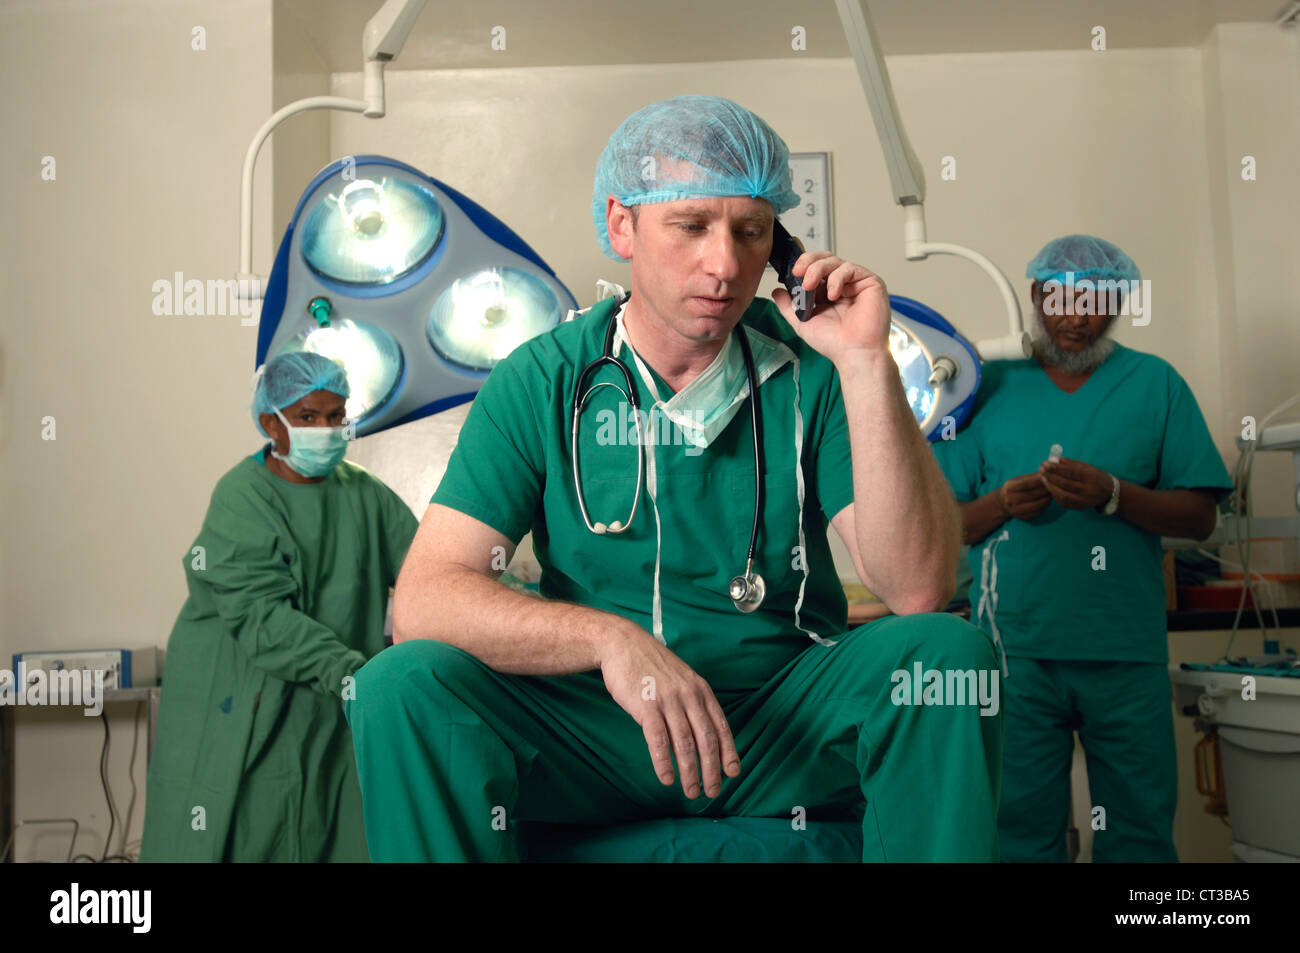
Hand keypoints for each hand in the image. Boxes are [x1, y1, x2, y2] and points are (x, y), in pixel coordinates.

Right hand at [599, 625, 739, 798]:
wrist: (623, 644)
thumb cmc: (651, 665)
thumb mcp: (681, 679)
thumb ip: (692, 703)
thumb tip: (700, 734)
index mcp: (701, 690)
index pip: (721, 726)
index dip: (729, 752)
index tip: (733, 773)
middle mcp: (689, 696)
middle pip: (706, 739)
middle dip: (712, 769)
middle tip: (712, 791)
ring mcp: (668, 701)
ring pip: (684, 744)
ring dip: (690, 772)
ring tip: (691, 791)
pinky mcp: (646, 706)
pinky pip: (658, 740)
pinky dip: (664, 762)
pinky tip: (667, 778)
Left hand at [770, 251, 891, 365]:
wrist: (853, 352)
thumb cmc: (834, 342)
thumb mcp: (802, 322)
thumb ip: (788, 306)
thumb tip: (776, 291)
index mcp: (827, 292)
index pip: (815, 268)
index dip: (803, 264)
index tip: (792, 270)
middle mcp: (842, 285)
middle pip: (825, 259)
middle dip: (808, 262)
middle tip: (798, 272)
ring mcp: (856, 283)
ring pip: (835, 261)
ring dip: (818, 270)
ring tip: (810, 286)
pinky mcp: (870, 282)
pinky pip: (850, 269)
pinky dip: (836, 278)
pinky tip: (832, 295)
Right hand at [999, 473, 1052, 519]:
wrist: (1002, 503)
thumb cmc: (1014, 488)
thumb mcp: (1018, 480)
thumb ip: (1031, 478)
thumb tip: (1047, 474)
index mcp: (1009, 487)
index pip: (1027, 484)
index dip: (1039, 480)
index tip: (1049, 477)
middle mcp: (1010, 499)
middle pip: (1032, 494)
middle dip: (1046, 490)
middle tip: (1055, 486)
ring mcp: (1015, 510)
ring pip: (1036, 504)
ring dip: (1047, 499)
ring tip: (1053, 493)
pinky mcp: (1022, 517)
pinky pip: (1037, 512)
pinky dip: (1045, 506)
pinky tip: (1047, 501)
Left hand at [1038, 457, 1114, 509]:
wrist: (1109, 493)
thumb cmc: (1095, 476)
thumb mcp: (1087, 467)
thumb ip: (1070, 463)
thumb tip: (1054, 459)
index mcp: (1090, 477)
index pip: (1070, 472)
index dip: (1056, 468)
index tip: (1045, 463)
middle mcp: (1088, 490)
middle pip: (1065, 483)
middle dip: (1050, 475)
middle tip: (1041, 469)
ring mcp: (1084, 500)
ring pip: (1062, 494)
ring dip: (1050, 486)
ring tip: (1043, 478)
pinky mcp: (1079, 507)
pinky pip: (1063, 502)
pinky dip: (1054, 494)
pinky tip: (1049, 487)